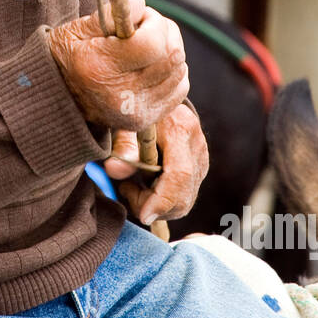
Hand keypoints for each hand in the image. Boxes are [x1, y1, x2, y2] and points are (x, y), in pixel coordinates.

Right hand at [44, 0, 188, 130]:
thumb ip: (110, 14)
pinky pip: (180, 87)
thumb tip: (139, 3)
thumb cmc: (67, 57)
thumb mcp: (77, 30)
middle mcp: (119, 95)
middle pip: (171, 55)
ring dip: (169, 50)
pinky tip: (153, 66)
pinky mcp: (146, 120)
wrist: (56, 99)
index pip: (152, 43)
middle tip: (145, 27)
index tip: (141, 17)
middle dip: (165, 32)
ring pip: (179, 70)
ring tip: (146, 47)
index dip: (155, 22)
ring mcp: (135, 111)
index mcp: (99, 69)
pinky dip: (173, 72)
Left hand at [103, 101, 208, 225]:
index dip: (162, 200)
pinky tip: (145, 186)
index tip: (143, 215)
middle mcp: (197, 146)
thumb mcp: (125, 123)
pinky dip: (162, 202)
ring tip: (133, 185)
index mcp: (180, 129)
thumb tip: (115, 170)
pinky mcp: (200, 170)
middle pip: (184, 195)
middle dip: (152, 206)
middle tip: (126, 189)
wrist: (156, 103)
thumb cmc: (137, 112)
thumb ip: (122, 145)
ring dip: (155, 206)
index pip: (179, 174)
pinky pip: (184, 199)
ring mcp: (202, 159)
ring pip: (185, 202)